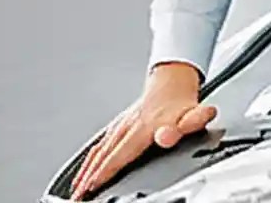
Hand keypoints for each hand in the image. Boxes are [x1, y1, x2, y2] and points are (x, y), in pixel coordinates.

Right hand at [71, 62, 215, 199]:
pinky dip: (89, 160)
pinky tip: (84, 170)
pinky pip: (100, 145)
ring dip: (86, 171)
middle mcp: (128, 126)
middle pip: (105, 156)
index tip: (92, 187)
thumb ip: (189, 124)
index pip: (121, 154)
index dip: (106, 172)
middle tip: (77, 197)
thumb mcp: (195, 113)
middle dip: (89, 177)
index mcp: (145, 126)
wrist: (173, 80)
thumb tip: (168, 136)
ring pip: (99, 151)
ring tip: (76, 189)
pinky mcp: (118, 125)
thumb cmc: (184, 102)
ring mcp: (121, 125)